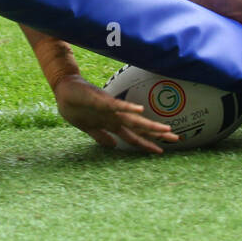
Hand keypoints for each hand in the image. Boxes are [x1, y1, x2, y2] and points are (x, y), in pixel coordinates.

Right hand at [53, 74, 178, 153]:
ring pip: (133, 119)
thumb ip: (101, 137)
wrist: (64, 89)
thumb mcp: (88, 128)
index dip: (147, 144)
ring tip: (165, 129)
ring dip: (149, 125)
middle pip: (140, 128)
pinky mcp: (101, 100)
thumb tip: (114, 147)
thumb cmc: (76, 106)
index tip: (162, 151)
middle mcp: (116, 117)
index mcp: (112, 124)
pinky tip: (139, 110)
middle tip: (177, 138)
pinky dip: (128, 108)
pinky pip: (117, 105)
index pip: (134, 136)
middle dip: (157, 134)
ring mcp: (110, 108)